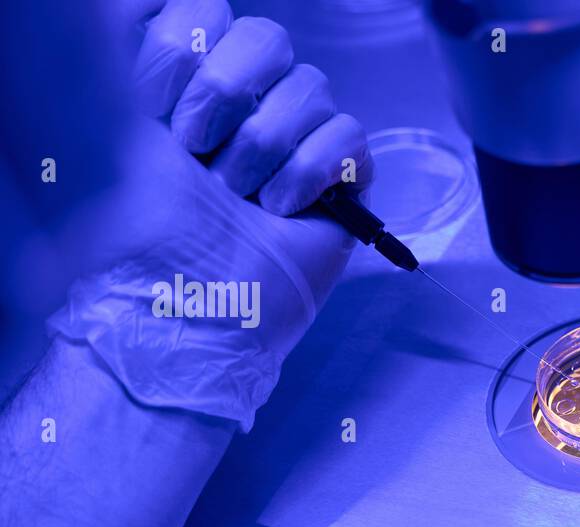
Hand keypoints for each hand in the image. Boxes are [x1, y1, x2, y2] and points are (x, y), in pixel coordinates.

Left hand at [52, 0, 374, 428]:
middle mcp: (239, 107)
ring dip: (264, 146)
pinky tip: (282, 210)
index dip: (180, 50)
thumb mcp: (93, 126)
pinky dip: (312, 172)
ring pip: (311, 84)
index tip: (153, 109)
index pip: (203, 7)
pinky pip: (350, 135)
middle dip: (223, 94)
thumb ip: (110, 48)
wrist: (186, 307)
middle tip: (197, 155)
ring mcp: (294, 143)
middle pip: (265, 35)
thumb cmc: (133, 232)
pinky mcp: (340, 181)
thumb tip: (121, 3)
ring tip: (239, 196)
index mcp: (179, 82)